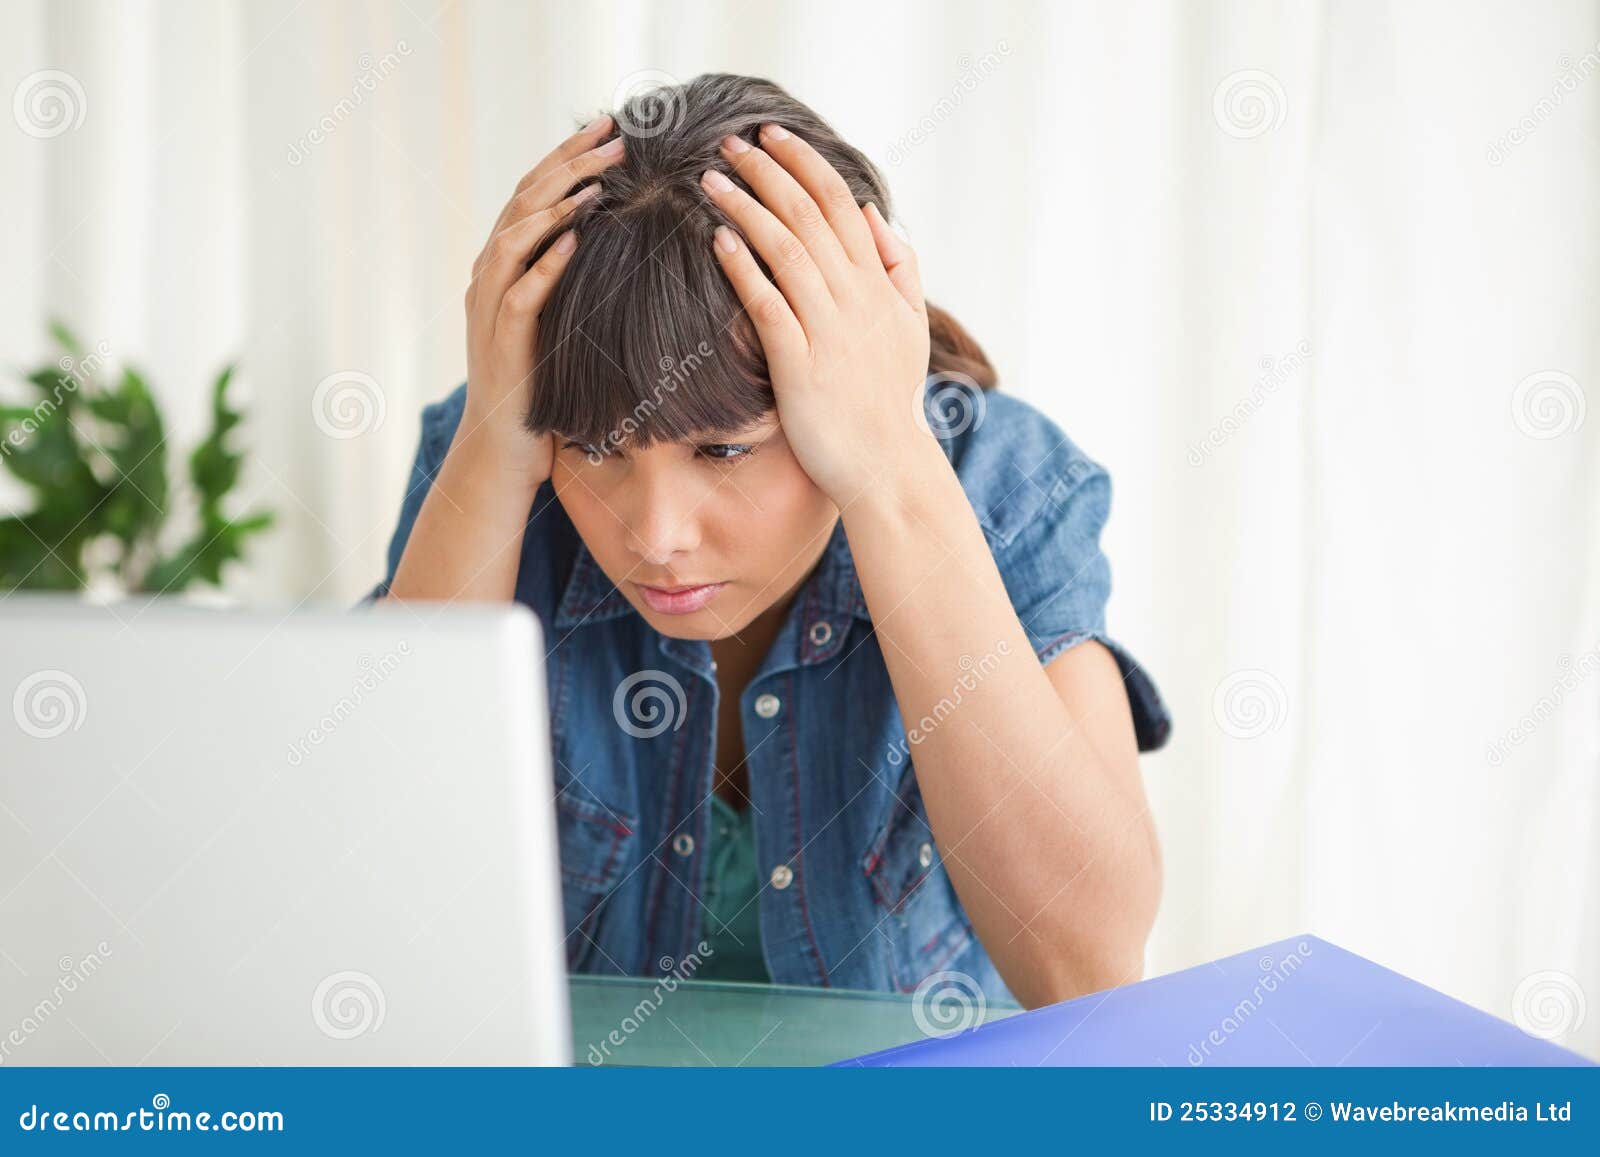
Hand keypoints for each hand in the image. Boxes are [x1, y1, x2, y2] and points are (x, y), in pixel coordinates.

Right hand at [459, 114, 624, 477]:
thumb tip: (627, 241)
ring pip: (516, 236)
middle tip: (615, 135)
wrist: (504, 448)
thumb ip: (578, 279)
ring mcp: (490, 306)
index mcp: (504, 264)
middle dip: (570, 163)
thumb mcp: (564, 320)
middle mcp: (490, 275)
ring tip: (600, 179)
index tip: (611, 127)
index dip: (570, 156)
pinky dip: (547, 263)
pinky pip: (521, 293)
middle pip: (525, 199)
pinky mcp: (502, 341)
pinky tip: (577, 240)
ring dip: (559, 204)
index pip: (535, 192)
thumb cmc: (543, 385)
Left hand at [702, 124, 935, 503]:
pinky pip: (768, 304)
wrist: (887, 466)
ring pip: (787, 250)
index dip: (805, 162)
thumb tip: (876, 214)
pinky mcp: (801, 364)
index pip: (842, 203)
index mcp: (878, 284)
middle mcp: (855, 298)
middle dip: (766, 171)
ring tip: (712, 180)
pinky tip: (719, 241)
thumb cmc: (890, 400)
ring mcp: (829, 330)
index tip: (772, 135)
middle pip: (809, 215)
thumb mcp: (911, 326)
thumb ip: (898, 267)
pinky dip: (744, 268)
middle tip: (729, 143)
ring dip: (747, 208)